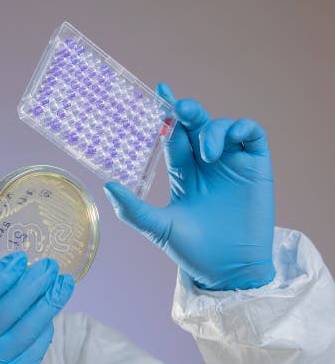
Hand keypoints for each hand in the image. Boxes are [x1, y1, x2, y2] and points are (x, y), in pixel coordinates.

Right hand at [0, 252, 72, 363]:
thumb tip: (21, 273)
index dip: (0, 277)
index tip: (21, 258)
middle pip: (6, 313)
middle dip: (32, 285)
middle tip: (50, 266)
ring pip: (26, 332)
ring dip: (49, 304)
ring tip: (63, 284)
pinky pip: (35, 350)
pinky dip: (44, 329)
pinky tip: (51, 313)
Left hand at [103, 84, 274, 290]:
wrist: (227, 271)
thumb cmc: (191, 251)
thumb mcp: (157, 227)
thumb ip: (132, 208)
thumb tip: (106, 184)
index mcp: (183, 172)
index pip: (173, 136)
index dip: (166, 114)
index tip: (157, 92)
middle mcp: (207, 164)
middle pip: (196, 124)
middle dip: (187, 111)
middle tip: (178, 109)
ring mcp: (232, 164)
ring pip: (222, 126)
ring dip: (212, 130)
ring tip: (205, 154)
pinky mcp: (256, 168)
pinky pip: (253, 135)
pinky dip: (241, 129)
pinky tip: (228, 141)